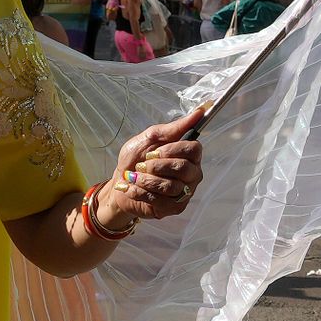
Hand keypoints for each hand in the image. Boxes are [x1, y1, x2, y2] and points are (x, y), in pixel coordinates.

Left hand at [103, 110, 204, 226]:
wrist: (121, 182)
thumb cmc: (136, 158)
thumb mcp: (150, 138)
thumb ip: (173, 128)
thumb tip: (199, 112)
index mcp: (188, 155)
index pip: (194, 149)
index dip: (173, 150)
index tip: (155, 151)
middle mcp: (192, 174)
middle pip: (183, 168)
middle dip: (156, 166)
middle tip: (142, 165)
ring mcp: (185, 192)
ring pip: (171, 186)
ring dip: (146, 180)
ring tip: (134, 176)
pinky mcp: (175, 208)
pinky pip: (162, 202)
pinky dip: (141, 193)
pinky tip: (133, 189)